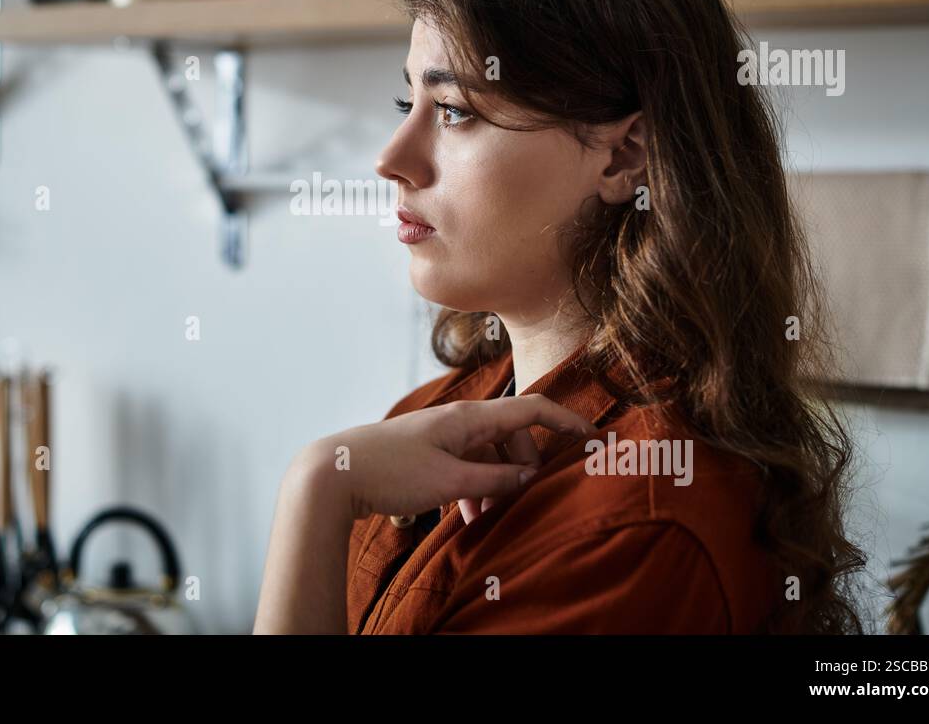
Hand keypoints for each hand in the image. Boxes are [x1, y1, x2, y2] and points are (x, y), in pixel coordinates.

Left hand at [297, 393, 598, 523]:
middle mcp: (459, 421)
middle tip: (516, 503)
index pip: (531, 409)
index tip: (593, 438)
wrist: (335, 472)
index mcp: (470, 417)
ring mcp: (443, 436)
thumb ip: (495, 478)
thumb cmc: (390, 471)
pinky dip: (474, 488)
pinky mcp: (428, 453)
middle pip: (512, 437)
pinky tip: (467, 516)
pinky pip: (467, 466)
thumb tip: (529, 476)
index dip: (566, 421)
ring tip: (485, 519)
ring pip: (489, 456)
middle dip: (523, 470)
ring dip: (496, 485)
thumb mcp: (450, 481)